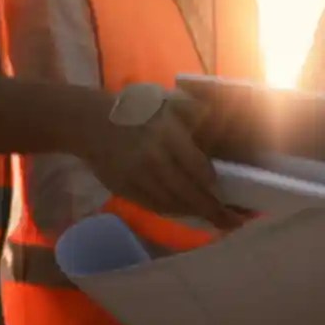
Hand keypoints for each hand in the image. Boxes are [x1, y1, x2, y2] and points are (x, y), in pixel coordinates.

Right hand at [81, 84, 243, 229]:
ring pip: (172, 204)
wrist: (90, 122)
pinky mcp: (124, 189)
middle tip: (233, 222)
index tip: (232, 196)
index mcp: (166, 134)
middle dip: (213, 211)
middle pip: (188, 193)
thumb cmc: (136, 110)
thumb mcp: (166, 102)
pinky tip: (186, 211)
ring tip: (214, 219)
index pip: (198, 168)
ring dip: (194, 213)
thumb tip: (224, 123)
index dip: (215, 186)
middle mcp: (153, 158)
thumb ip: (194, 113)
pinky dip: (173, 211)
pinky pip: (154, 206)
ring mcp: (137, 177)